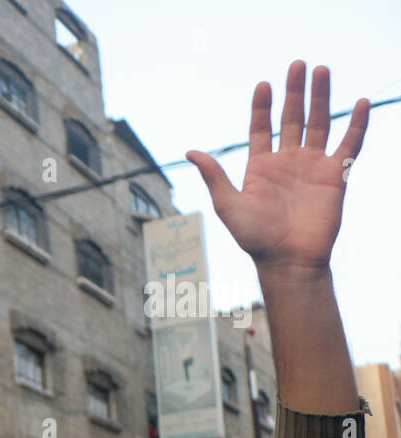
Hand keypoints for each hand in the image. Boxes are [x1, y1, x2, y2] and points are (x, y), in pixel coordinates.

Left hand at [187, 62, 368, 271]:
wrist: (287, 259)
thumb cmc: (255, 237)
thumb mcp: (228, 204)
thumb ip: (214, 176)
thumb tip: (190, 152)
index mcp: (260, 166)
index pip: (261, 127)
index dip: (262, 106)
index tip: (263, 84)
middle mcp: (287, 161)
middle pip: (291, 118)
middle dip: (295, 92)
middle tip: (298, 64)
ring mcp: (312, 166)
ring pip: (319, 123)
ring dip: (321, 97)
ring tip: (322, 70)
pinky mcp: (335, 175)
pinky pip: (349, 144)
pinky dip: (356, 123)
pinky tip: (360, 102)